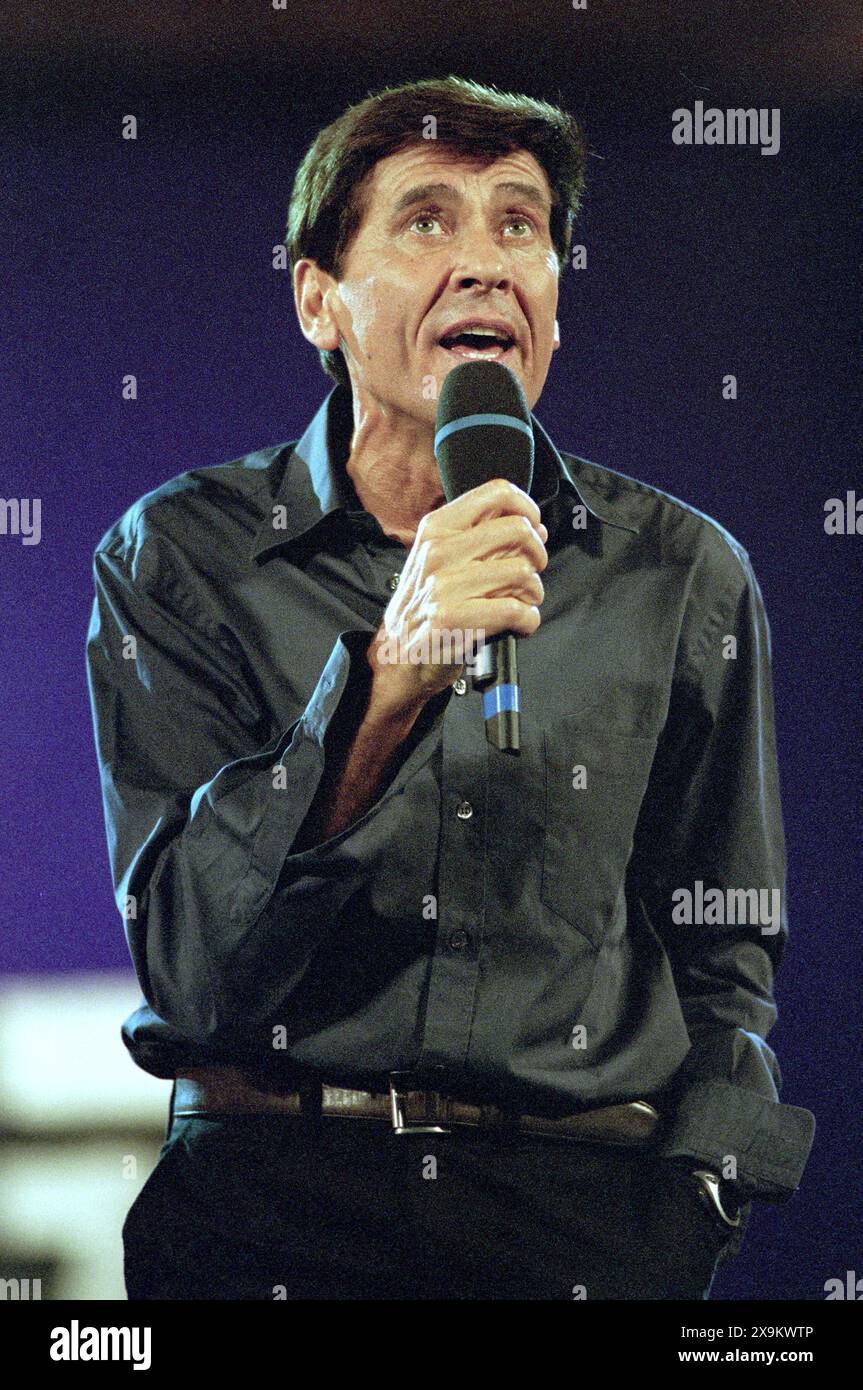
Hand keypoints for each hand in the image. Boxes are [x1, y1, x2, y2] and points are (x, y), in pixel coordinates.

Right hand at [368, 478, 548, 712]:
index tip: (535, 530)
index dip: (528, 509)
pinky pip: (514, 610)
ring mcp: (442, 586)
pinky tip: (518, 625)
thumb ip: (486, 539)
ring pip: (521, 572)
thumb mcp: (443, 560)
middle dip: (538, 554)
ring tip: (522, 603)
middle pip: (518, 530)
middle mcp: (438, 551)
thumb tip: (536, 528)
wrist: (395, 656)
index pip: (498, 493)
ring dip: (534, 593)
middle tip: (531, 573)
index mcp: (438, 527)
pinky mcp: (451, 619)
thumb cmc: (426, 607)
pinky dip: (527, 620)